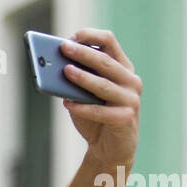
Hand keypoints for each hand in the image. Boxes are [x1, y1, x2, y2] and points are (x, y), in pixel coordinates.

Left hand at [59, 28, 140, 169]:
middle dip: (83, 53)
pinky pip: (100, 112)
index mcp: (122, 68)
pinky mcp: (126, 119)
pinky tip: (67, 104)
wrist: (111, 150)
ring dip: (82, 78)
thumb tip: (55, 68)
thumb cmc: (95, 118)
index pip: (109, 42)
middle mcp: (131, 81)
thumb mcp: (85, 95)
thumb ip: (76, 81)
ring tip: (64, 71)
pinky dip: (82, 108)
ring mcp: (131, 100)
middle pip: (106, 62)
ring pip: (103, 85)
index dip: (89, 37)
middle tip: (63, 48)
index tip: (70, 38)